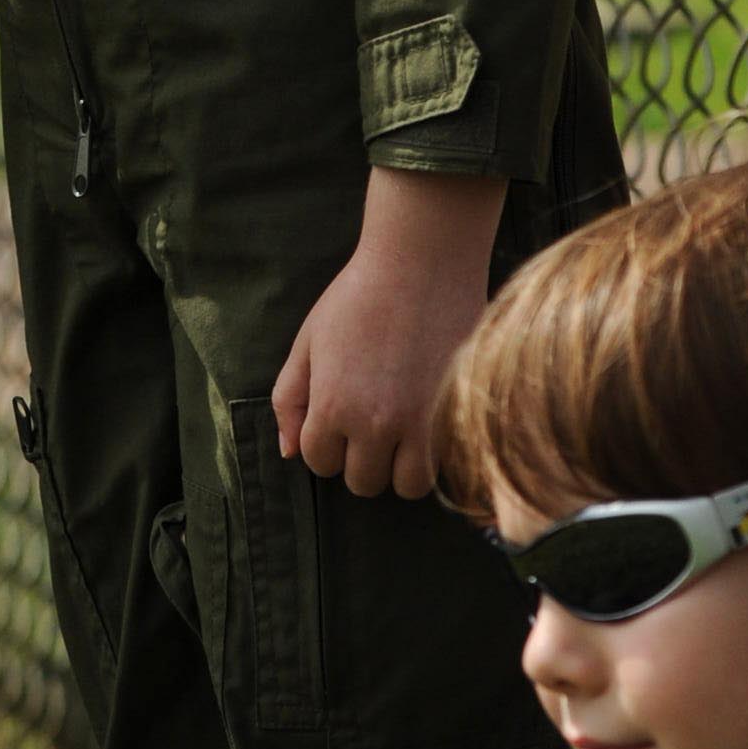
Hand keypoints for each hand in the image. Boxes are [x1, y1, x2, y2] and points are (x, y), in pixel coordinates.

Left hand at [270, 168, 506, 499]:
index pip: (320, 462)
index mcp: (334, 406)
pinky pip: (446, 467)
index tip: (339, 413)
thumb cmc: (358, 295)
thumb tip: (288, 452)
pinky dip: (436, 454)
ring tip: (403, 429)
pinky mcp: (459, 415)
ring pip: (408, 486)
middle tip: (372, 418)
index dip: (326, 441)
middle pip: (363, 482)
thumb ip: (290, 399)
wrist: (423, 262)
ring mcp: (423, 424)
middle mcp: (378, 425)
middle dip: (362, 457)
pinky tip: (429, 421)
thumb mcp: (308, 341)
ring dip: (402, 466)